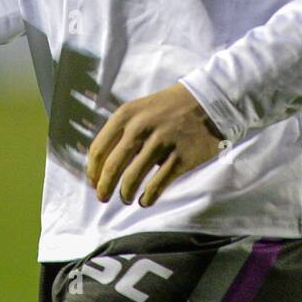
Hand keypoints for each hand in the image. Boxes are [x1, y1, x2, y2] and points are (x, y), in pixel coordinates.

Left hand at [86, 82, 224, 207]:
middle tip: (103, 198)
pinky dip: (148, 198)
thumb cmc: (168, 108)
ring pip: (132, 179)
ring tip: (126, 198)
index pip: (98, 149)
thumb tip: (102, 165)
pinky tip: (145, 200)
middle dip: (104, 187)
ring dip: (125, 194)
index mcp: (126, 115)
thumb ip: (121, 132)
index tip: (93, 182)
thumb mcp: (140, 109)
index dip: (93, 171)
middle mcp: (141, 127)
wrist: (208, 101)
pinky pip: (157, 186)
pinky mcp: (181, 158)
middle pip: (113, 167)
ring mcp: (162, 143)